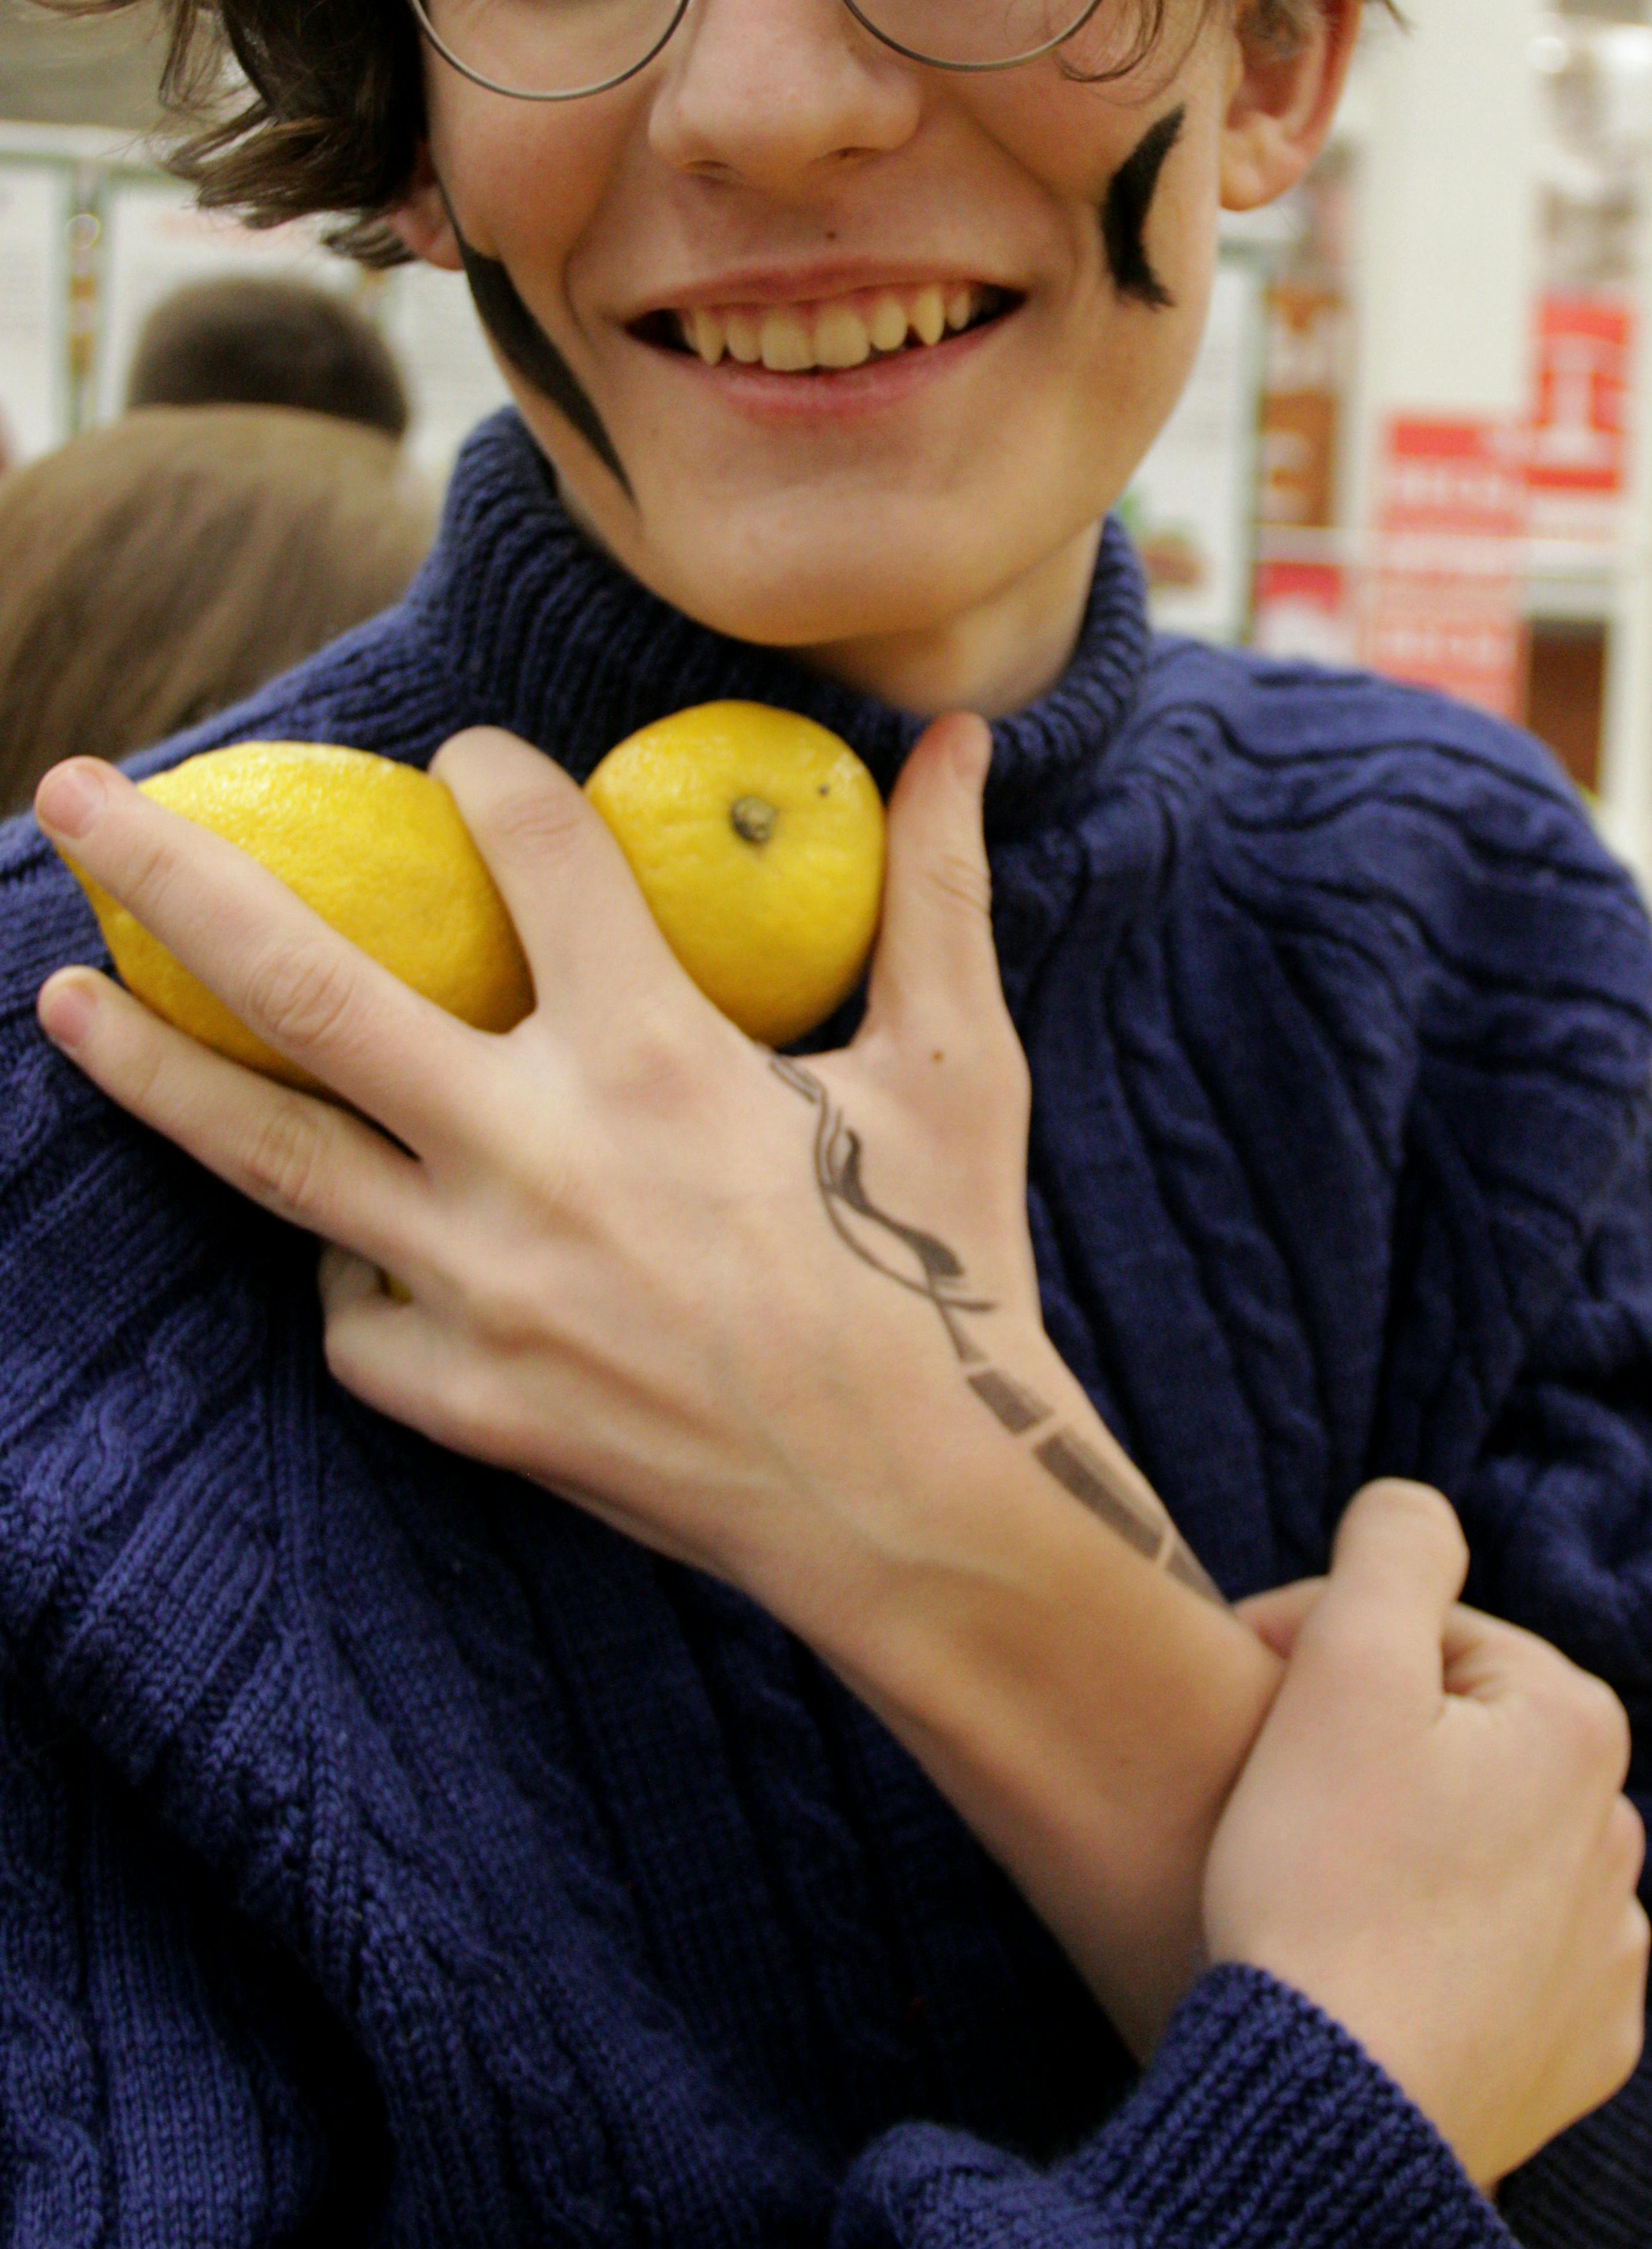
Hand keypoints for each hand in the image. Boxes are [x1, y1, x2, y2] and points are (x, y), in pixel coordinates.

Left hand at [34, 715, 1173, 1620]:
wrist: (916, 1505)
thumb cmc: (942, 1267)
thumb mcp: (957, 1068)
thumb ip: (938, 893)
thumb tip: (965, 742)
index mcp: (660, 1057)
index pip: (534, 849)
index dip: (491, 774)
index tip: (470, 764)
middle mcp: (538, 1160)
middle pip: (306, 985)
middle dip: (172, 874)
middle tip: (72, 792)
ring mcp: (480, 1290)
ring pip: (268, 1155)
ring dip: (150, 1067)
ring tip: (64, 1001)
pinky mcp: (460, 1401)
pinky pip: (352, 1308)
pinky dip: (345, 1257)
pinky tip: (352, 1229)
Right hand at [1203, 1481, 1648, 2189]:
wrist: (1332, 2105)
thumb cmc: (1326, 1877)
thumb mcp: (1344, 1660)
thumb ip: (1393, 1543)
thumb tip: (1419, 1512)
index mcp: (1574, 1724)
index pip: (1423, 1634)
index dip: (1317, 1645)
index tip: (1245, 1689)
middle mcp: (1617, 1834)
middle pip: (1455, 1736)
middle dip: (1362, 1740)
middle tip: (1268, 1785)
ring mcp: (1602, 1952)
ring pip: (1477, 1842)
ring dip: (1403, 1837)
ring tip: (1313, 1872)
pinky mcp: (1574, 2047)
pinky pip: (1498, 1955)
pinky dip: (1436, 1940)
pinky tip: (1370, 1952)